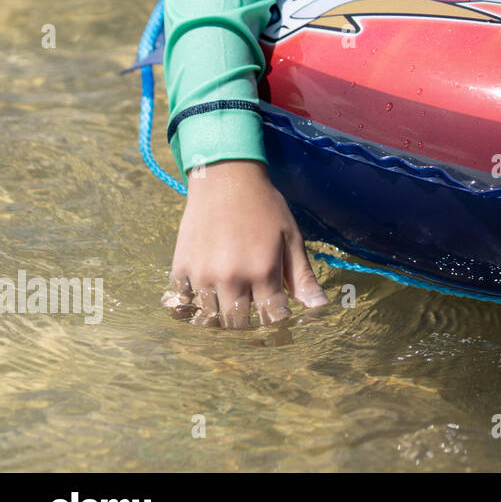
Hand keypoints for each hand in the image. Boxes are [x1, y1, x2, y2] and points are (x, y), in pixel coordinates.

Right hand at [163, 160, 327, 327]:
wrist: (226, 177)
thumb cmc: (265, 207)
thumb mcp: (291, 238)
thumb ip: (302, 276)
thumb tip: (318, 306)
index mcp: (263, 271)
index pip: (271, 318)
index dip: (277, 321)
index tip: (277, 315)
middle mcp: (231, 278)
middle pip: (238, 323)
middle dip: (248, 322)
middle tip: (252, 308)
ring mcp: (202, 275)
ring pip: (209, 318)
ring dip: (220, 316)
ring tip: (229, 302)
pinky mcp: (181, 267)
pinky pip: (182, 303)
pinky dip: (191, 307)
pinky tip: (202, 299)